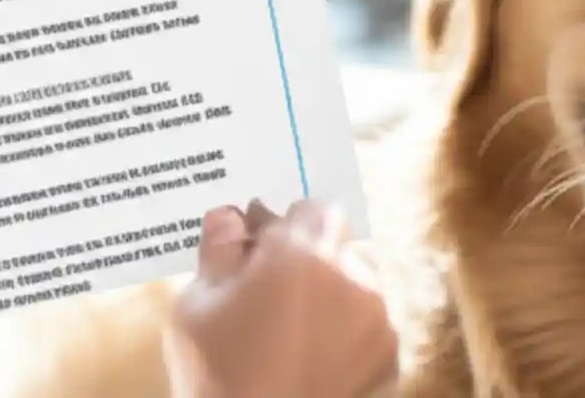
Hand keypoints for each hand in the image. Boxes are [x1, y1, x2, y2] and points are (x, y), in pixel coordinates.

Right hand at [168, 201, 396, 397]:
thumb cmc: (217, 377)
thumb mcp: (195, 307)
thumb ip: (218, 250)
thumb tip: (230, 216)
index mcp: (301, 253)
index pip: (310, 207)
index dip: (285, 223)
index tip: (261, 244)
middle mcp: (351, 275)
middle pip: (338, 242)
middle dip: (310, 255)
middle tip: (273, 287)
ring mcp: (377, 318)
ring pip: (358, 281)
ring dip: (333, 290)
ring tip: (293, 327)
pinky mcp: (390, 356)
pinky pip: (370, 324)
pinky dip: (348, 331)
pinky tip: (314, 355)